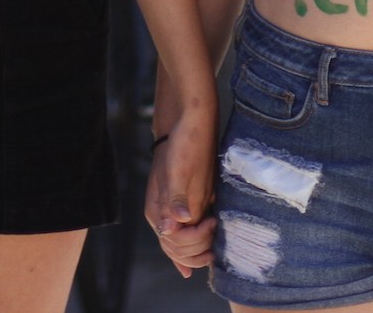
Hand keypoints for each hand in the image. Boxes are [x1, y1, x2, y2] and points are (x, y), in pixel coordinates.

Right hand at [143, 109, 216, 276]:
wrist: (188, 121)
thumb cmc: (183, 143)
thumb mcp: (178, 169)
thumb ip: (174, 199)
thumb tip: (170, 228)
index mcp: (157, 209)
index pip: (172, 243)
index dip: (193, 241)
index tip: (211, 223)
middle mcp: (162, 214)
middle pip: (175, 249)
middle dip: (196, 250)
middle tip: (215, 234)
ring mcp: (172, 210)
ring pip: (181, 246)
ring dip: (197, 251)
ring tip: (214, 247)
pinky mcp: (184, 204)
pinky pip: (187, 234)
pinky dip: (195, 245)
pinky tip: (204, 251)